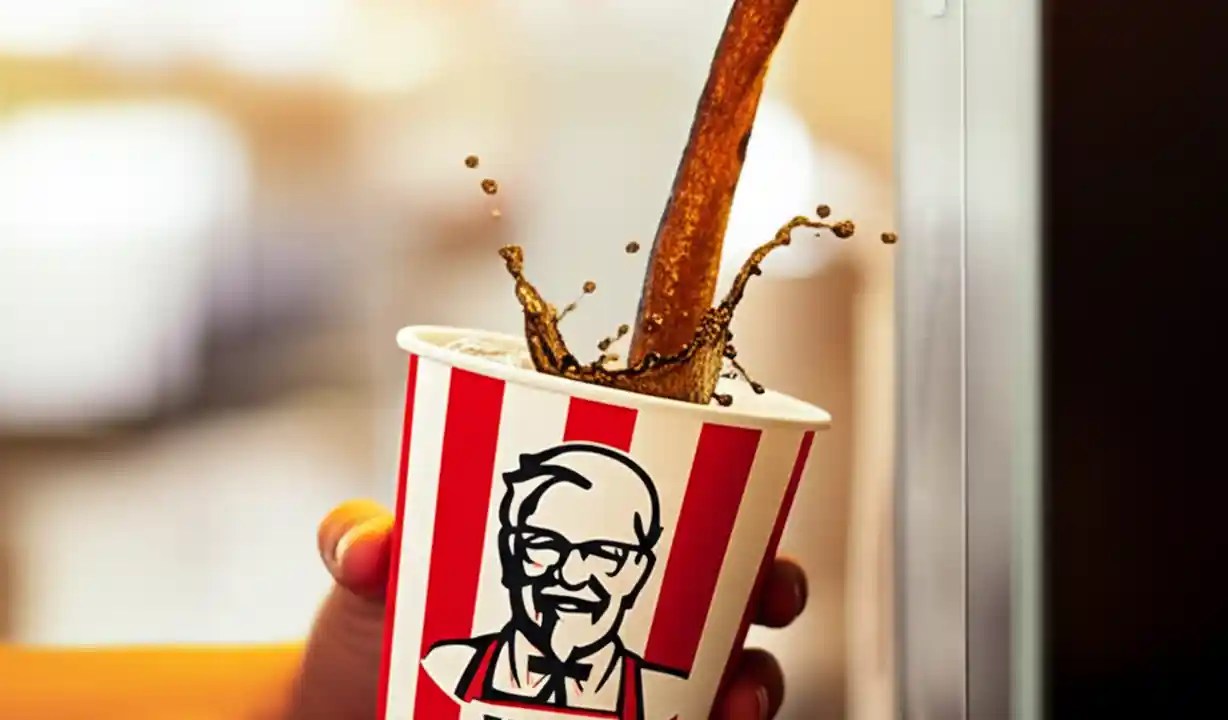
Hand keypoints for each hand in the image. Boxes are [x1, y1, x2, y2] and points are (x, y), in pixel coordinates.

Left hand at [289, 500, 807, 719]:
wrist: (349, 716)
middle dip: (776, 603)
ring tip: (735, 710)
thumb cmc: (376, 630)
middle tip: (770, 616)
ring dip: (754, 694)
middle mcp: (623, 622)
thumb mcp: (371, 580)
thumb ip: (359, 542)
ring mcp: (623, 693)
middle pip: (736, 607)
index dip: (750, 539)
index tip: (767, 554)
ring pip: (727, 686)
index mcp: (586, 558)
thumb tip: (367, 546)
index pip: (686, 531)